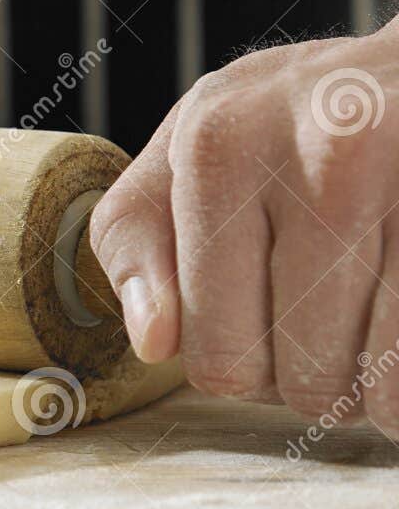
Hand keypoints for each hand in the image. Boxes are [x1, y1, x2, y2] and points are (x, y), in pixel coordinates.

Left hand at [91, 25, 398, 431]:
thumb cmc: (280, 127)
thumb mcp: (182, 156)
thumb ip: (135, 246)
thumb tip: (154, 342)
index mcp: (221, 147)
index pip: (219, 354)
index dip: (239, 367)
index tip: (255, 328)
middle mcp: (325, 151)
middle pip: (305, 377)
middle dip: (314, 378)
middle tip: (324, 322)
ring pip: (384, 380)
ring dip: (378, 382)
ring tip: (370, 318)